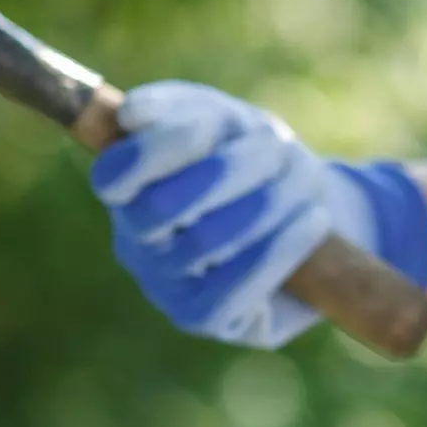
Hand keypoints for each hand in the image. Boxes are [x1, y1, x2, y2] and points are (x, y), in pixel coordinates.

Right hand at [89, 81, 426, 348]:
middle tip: (277, 143)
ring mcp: (164, 284)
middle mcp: (136, 241)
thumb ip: (174, 108)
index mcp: (126, 188)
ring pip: (206, 243)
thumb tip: (130, 114)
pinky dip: (279, 250)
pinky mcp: (202, 317)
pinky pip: (233, 290)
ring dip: (265, 203)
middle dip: (229, 170)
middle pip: (162, 207)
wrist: (306, 210)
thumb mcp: (220, 119)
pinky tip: (314, 220)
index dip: (154, 150)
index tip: (208, 125)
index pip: (113, 175)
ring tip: (305, 178)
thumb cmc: (251, 154)